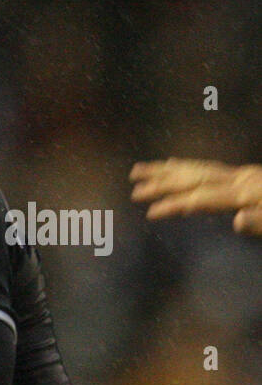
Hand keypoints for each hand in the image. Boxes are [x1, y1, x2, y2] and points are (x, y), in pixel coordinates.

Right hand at [130, 158, 261, 235]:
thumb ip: (259, 221)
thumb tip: (238, 220)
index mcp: (246, 192)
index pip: (201, 198)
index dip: (174, 204)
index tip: (150, 213)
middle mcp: (239, 178)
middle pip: (193, 178)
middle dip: (161, 183)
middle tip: (135, 191)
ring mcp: (242, 174)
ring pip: (198, 168)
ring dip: (166, 169)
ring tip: (140, 170)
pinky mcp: (246, 175)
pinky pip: (209, 167)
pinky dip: (187, 165)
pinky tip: (173, 163)